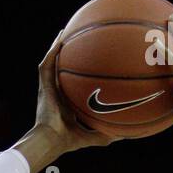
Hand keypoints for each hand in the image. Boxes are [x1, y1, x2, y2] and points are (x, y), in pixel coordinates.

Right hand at [19, 34, 122, 167]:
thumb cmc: (70, 140)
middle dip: (69, 55)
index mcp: (67, 102)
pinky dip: (53, 50)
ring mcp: (49, 88)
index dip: (81, 73)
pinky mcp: (44, 86)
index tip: (93, 62)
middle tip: (80, 41)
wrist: (52, 141)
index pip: (74, 84)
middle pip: (63, 68)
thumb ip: (110, 133)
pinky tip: (60, 37)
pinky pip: (48, 64)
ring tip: (66, 31)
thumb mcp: (96, 135)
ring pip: (53, 62)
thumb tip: (129, 134)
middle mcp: (57, 92)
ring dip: (58, 47)